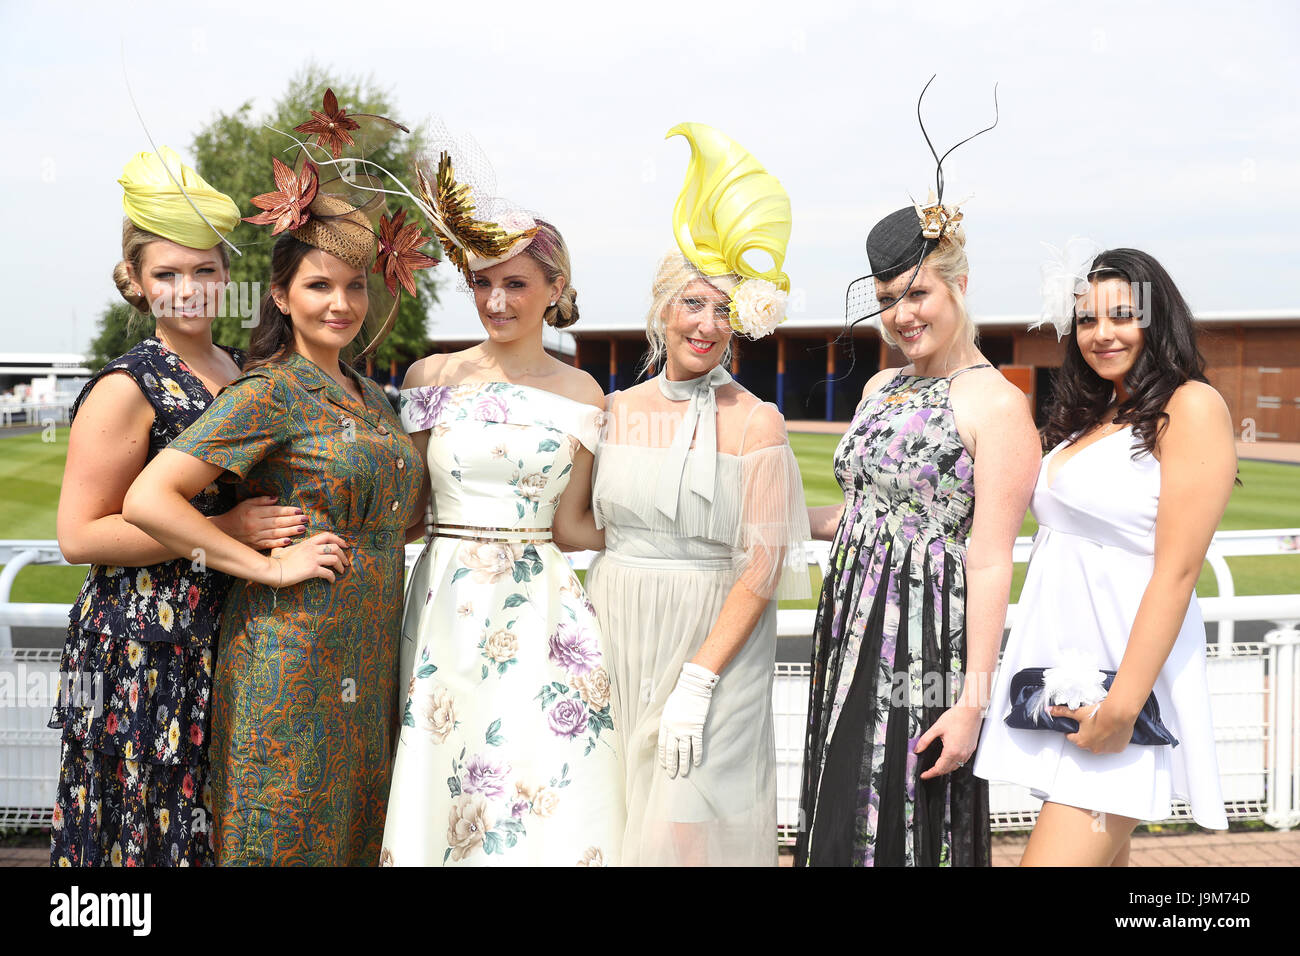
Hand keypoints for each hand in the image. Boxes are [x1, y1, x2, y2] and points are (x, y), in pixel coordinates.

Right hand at [213, 496, 305, 550]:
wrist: (222, 531)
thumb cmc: (236, 515)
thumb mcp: (246, 504)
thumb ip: (261, 500)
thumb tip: (276, 498)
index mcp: (254, 512)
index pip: (274, 511)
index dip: (288, 511)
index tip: (299, 510)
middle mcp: (255, 524)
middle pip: (277, 522)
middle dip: (293, 520)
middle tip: (305, 519)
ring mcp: (255, 536)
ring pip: (275, 533)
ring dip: (290, 531)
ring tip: (302, 529)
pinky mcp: (255, 545)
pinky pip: (269, 544)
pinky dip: (279, 543)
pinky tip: (288, 541)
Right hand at [264, 531, 350, 585]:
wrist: (272, 570)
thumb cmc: (275, 561)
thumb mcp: (281, 549)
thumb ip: (285, 546)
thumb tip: (280, 546)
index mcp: (307, 543)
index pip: (327, 535)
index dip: (339, 539)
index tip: (345, 545)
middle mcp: (312, 549)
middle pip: (335, 547)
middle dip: (343, 555)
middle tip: (346, 562)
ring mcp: (313, 559)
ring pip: (334, 558)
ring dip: (340, 566)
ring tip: (341, 571)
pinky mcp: (312, 570)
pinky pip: (328, 572)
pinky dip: (332, 577)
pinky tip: (332, 581)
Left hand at [657, 663, 717, 778]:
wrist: (692, 688)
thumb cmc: (680, 695)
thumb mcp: (668, 708)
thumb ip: (667, 720)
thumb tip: (667, 729)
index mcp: (665, 724)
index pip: (662, 745)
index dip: (663, 756)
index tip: (664, 765)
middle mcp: (674, 729)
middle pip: (671, 750)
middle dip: (671, 764)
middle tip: (672, 775)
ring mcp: (685, 729)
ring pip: (683, 751)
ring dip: (683, 763)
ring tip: (683, 773)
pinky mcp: (696, 728)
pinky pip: (696, 745)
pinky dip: (697, 755)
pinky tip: (696, 763)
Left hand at [915, 701, 982, 779]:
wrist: (970, 711)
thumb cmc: (956, 717)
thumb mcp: (936, 728)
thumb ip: (925, 740)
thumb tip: (917, 749)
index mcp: (951, 751)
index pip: (939, 768)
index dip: (930, 774)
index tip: (924, 775)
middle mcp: (961, 754)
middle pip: (947, 770)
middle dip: (937, 773)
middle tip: (928, 772)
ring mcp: (968, 752)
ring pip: (956, 767)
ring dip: (946, 769)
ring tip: (938, 767)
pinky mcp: (971, 749)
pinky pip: (963, 761)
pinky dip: (955, 764)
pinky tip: (950, 759)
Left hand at [1050, 699, 1134, 754]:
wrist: (1119, 714)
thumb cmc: (1099, 714)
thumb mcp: (1078, 712)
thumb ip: (1062, 712)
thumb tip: (1049, 709)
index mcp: (1082, 741)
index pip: (1072, 737)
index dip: (1072, 731)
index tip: (1075, 726)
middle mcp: (1094, 749)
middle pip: (1086, 742)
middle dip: (1087, 734)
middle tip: (1090, 723)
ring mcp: (1107, 750)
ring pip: (1100, 744)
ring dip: (1099, 738)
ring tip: (1102, 726)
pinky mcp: (1118, 748)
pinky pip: (1112, 746)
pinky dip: (1111, 740)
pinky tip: (1112, 731)